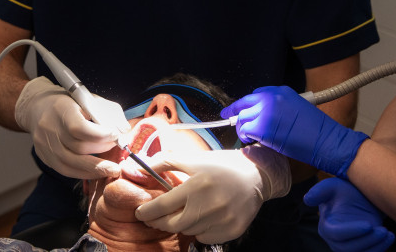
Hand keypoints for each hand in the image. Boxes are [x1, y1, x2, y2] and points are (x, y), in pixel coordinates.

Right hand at [14, 77, 123, 178]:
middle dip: (102, 150)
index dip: (100, 135)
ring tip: (112, 167)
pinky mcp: (45, 158)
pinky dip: (85, 174)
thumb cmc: (69, 103)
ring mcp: (45, 146)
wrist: (38, 107)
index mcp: (61, 109)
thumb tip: (124, 129)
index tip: (115, 135)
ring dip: (96, 167)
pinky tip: (98, 172)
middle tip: (117, 147)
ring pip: (72, 164)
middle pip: (78, 148)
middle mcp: (50, 129)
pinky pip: (66, 171)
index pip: (79, 128)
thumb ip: (109, 111)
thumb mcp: (89, 99)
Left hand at [134, 145, 289, 243]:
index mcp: (196, 186)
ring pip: (188, 231)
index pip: (161, 206)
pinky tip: (202, 218)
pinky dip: (199, 230)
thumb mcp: (194, 159)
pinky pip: (205, 237)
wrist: (256, 176)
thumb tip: (142, 167)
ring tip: (181, 213)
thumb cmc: (222, 166)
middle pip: (172, 225)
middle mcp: (208, 206)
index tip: (140, 212)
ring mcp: (221, 221)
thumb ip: (167, 162)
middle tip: (153, 218)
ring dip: (180, 224)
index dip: (146, 212)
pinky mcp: (231, 231)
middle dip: (158, 222)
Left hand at [222, 86, 367, 178]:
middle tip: (228, 118)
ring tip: (247, 136)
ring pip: (242, 117)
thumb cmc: (317, 130)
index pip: (256, 94)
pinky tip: (251, 141)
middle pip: (245, 103)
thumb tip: (266, 115)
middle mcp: (272, 97)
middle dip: (235, 112)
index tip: (238, 107)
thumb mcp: (298, 108)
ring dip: (242, 128)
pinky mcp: (263, 128)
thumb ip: (280, 108)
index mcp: (282, 91)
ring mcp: (267, 111)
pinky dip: (245, 137)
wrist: (326, 140)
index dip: (246, 103)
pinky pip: (245, 131)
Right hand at [304, 178, 394, 251]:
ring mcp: (348, 247)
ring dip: (376, 246)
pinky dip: (380, 248)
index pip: (336, 234)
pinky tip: (389, 237)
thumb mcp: (333, 186)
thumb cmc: (344, 192)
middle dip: (367, 240)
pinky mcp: (360, 250)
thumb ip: (320, 191)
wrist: (359, 199)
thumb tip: (307, 199)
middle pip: (349, 248)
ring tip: (387, 234)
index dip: (352, 231)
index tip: (369, 225)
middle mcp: (335, 241)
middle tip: (383, 230)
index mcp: (327, 227)